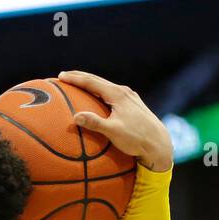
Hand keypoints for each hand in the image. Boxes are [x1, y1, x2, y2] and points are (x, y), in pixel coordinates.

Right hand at [57, 71, 172, 171]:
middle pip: (97, 81)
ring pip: (104, 86)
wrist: (158, 143)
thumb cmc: (136, 138)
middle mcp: (123, 92)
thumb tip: (76, 117)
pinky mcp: (131, 104)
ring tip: (76, 84)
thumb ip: (95, 123)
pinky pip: (110, 93)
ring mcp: (129, 97)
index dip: (75, 79)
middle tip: (63, 76)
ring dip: (89, 83)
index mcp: (118, 95)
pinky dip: (98, 91)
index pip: (92, 82)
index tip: (60, 76)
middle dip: (80, 77)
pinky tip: (95, 97)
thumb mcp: (114, 132)